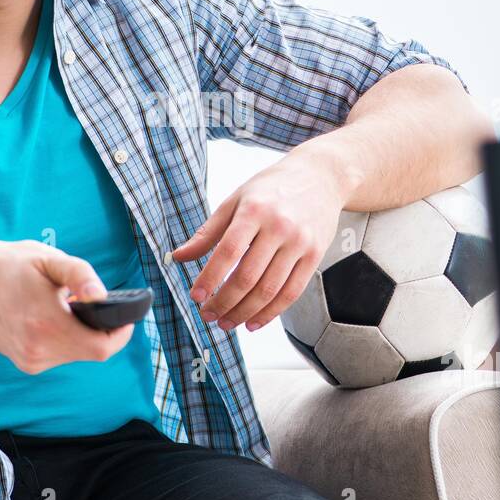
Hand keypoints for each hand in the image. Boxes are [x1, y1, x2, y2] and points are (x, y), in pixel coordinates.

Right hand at [0, 238, 134, 373]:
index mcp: (47, 324)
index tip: (125, 316)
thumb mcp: (49, 259)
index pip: (101, 347)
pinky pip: (59, 355)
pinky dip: (64, 339)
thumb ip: (80, 275)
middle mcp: (37, 350)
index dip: (120, 333)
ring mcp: (29, 360)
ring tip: (68, 309)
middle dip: (100, 330)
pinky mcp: (24, 363)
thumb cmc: (10, 265)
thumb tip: (101, 296)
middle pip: (91, 351)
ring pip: (75, 354)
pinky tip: (52, 319)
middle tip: (95, 305)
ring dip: (81, 335)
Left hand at [170, 150, 345, 332]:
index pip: (228, 251)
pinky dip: (271, 313)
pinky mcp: (315, 255)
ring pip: (269, 290)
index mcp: (254, 210)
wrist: (321, 176)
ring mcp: (300, 243)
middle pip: (248, 277)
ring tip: (226, 322)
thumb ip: (208, 231)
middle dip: (224, 302)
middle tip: (208, 315)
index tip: (195, 297)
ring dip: (244, 313)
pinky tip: (253, 322)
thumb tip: (179, 256)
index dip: (209, 278)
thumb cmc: (272, 188)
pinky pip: (292, 292)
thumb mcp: (236, 200)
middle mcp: (279, 227)